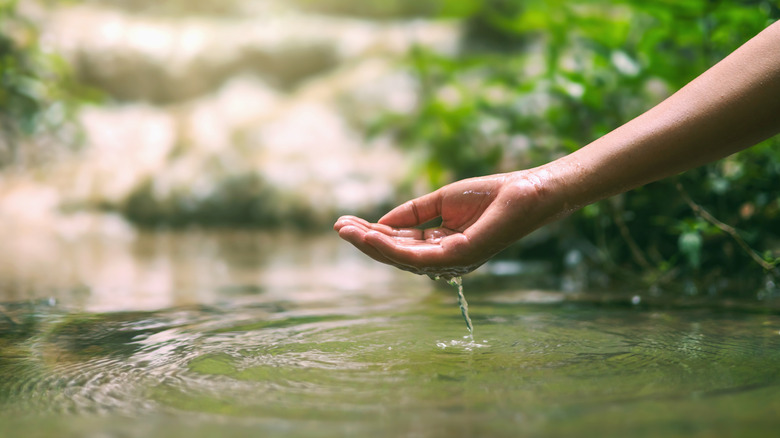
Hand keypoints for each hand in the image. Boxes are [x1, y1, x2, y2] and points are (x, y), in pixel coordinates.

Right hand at [334, 170, 555, 277]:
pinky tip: (372, 234)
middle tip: (338, 227)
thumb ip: (412, 213)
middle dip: (366, 241)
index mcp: (441, 246)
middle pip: (396, 254)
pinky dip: (393, 247)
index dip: (372, 234)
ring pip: (403, 258)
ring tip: (347, 231)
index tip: (346, 222)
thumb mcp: (441, 201)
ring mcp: (452, 261)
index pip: (400, 244)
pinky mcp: (459, 256)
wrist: (526, 190)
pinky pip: (419, 255)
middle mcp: (444, 259)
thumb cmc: (490, 195)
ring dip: (372, 245)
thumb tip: (380, 223)